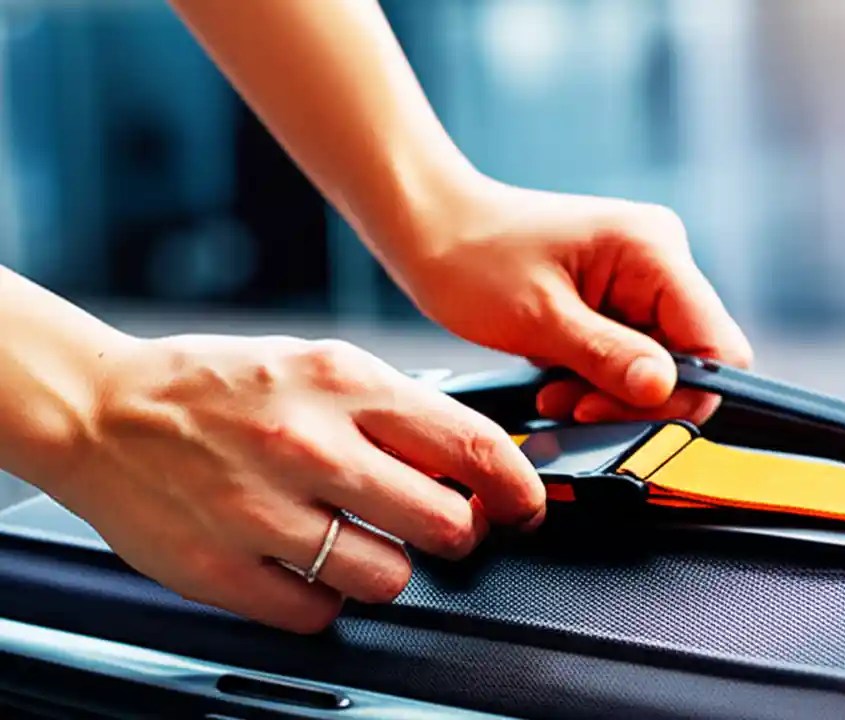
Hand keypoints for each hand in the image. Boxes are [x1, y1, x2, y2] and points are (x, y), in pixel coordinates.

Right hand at [54, 334, 542, 632]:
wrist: (101, 409)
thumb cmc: (219, 387)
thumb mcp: (319, 366)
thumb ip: (394, 410)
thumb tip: (471, 461)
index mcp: (343, 383)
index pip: (471, 444)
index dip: (516, 487)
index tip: (523, 506)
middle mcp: (309, 445)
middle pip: (443, 524)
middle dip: (459, 534)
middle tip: (444, 528)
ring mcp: (262, 511)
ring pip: (387, 578)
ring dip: (388, 569)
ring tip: (358, 543)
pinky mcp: (221, 569)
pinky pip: (317, 614)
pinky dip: (322, 599)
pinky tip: (303, 564)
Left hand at [394, 180, 753, 423]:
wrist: (433, 229)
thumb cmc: (472, 257)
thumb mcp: (540, 318)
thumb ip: (608, 357)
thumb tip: (664, 390)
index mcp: (653, 249)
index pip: (716, 343)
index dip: (686, 392)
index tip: (626, 411)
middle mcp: (659, 257)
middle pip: (689, 358)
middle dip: (635, 395)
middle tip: (576, 408)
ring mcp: (640, 276)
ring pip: (658, 363)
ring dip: (610, 391)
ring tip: (555, 393)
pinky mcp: (618, 294)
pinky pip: (630, 352)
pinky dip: (597, 377)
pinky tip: (557, 377)